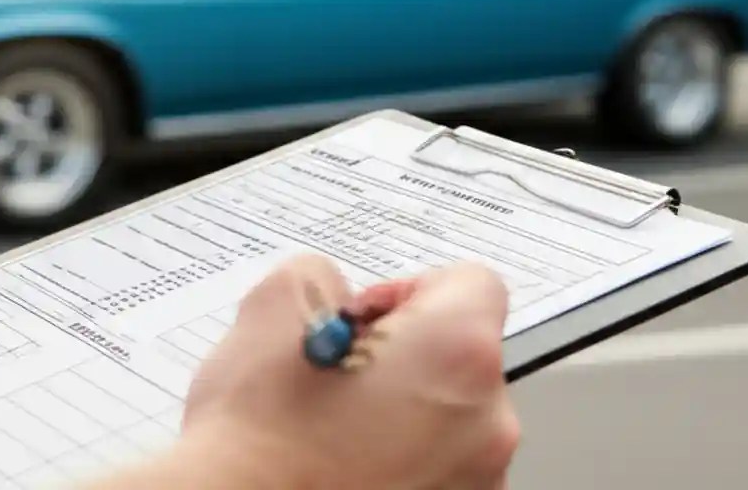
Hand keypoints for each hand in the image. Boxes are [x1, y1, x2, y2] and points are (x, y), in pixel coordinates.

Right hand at [178, 255, 518, 489]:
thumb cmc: (260, 433)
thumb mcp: (273, 308)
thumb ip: (323, 278)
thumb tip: (337, 299)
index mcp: (457, 349)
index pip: (470, 284)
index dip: (407, 293)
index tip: (363, 321)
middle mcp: (487, 419)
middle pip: (461, 357)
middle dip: (404, 356)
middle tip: (339, 374)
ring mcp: (477, 479)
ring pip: (449, 418)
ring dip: (403, 413)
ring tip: (333, 428)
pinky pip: (437, 468)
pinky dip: (400, 462)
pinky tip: (343, 465)